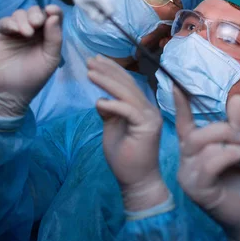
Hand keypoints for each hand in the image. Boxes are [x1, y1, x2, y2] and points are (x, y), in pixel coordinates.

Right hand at [0, 5, 62, 117]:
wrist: (10, 92)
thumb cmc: (33, 77)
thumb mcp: (50, 59)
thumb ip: (55, 38)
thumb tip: (54, 16)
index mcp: (47, 35)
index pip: (52, 17)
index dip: (54, 10)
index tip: (52, 11)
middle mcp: (32, 30)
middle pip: (35, 12)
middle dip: (37, 14)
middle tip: (38, 23)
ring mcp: (15, 31)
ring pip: (20, 14)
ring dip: (25, 19)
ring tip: (27, 33)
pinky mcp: (0, 33)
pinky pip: (5, 22)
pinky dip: (11, 22)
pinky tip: (17, 31)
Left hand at [87, 55, 167, 210]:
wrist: (137, 181)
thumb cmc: (125, 157)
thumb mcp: (113, 128)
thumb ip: (110, 112)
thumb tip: (101, 98)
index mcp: (142, 108)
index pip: (127, 84)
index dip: (112, 70)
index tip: (95, 60)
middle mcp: (149, 108)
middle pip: (128, 84)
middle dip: (108, 70)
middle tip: (89, 60)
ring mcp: (150, 117)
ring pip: (127, 94)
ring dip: (107, 81)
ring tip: (89, 72)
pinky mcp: (147, 127)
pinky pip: (128, 110)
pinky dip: (112, 104)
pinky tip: (98, 102)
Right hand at [174, 88, 239, 240]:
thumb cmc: (239, 182)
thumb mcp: (239, 148)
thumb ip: (235, 125)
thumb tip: (236, 97)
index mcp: (192, 150)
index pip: (183, 124)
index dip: (180, 104)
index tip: (176, 84)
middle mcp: (185, 161)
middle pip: (199, 132)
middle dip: (226, 131)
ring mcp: (187, 176)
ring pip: (207, 145)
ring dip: (235, 148)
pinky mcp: (197, 189)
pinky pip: (212, 162)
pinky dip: (232, 157)